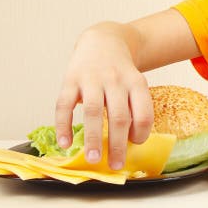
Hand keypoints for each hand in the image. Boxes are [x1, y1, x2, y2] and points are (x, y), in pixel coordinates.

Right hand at [54, 23, 153, 169]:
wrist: (103, 41)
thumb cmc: (120, 72)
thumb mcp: (134, 83)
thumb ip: (133, 107)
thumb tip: (129, 143)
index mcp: (136, 83)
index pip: (143, 112)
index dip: (142, 132)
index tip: (136, 145)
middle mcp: (115, 80)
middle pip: (119, 116)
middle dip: (118, 144)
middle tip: (116, 166)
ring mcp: (92, 78)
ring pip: (93, 111)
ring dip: (93, 138)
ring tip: (93, 159)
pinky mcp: (71, 79)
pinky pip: (65, 104)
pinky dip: (63, 125)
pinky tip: (65, 143)